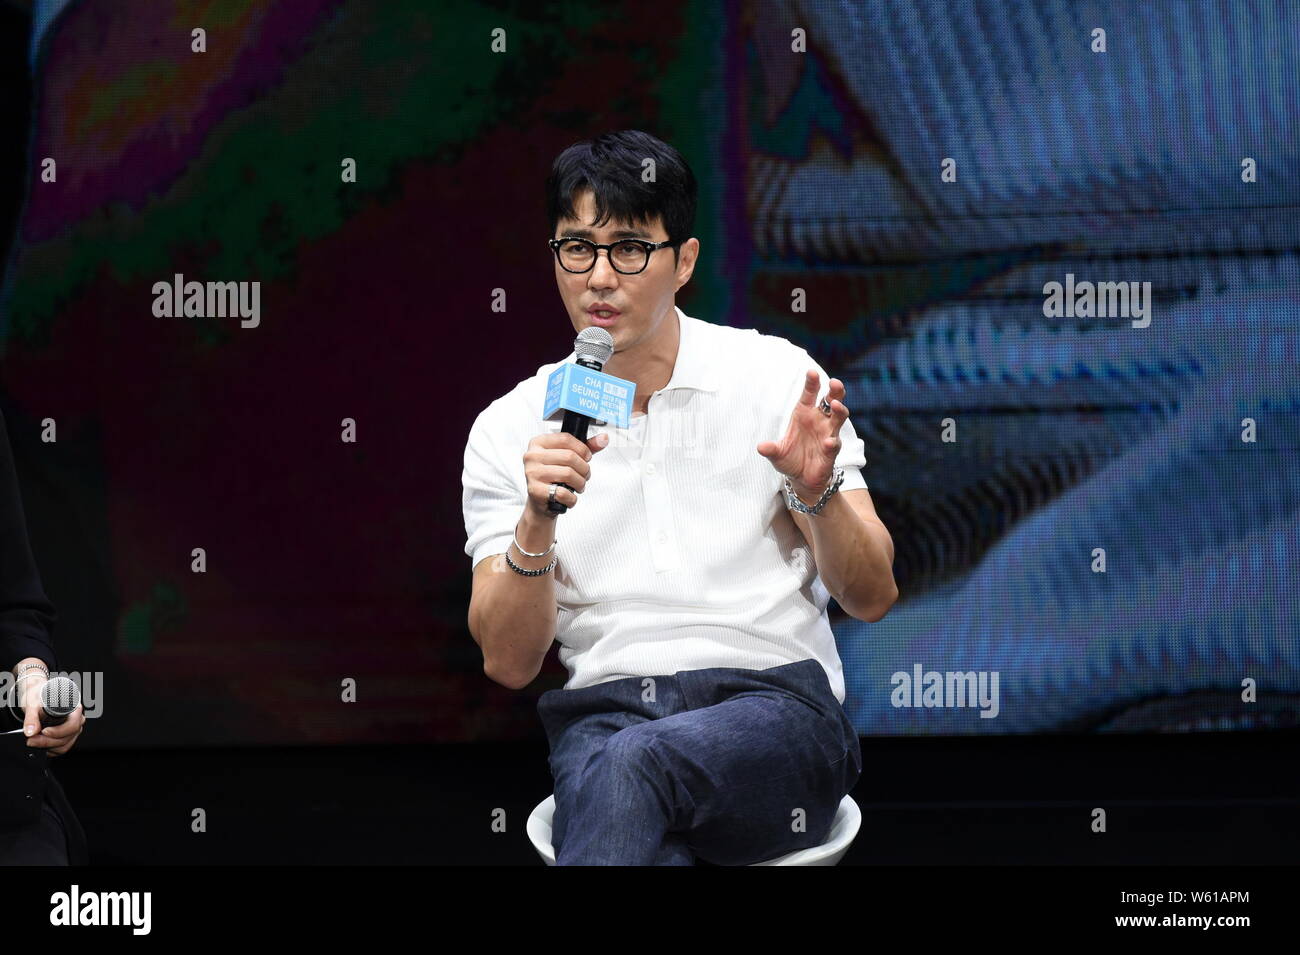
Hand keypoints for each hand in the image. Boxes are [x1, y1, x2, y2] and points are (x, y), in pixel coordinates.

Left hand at [19, 672, 83, 756]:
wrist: (38, 696)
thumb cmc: (40, 695)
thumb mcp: (33, 704)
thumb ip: (31, 718)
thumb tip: (31, 731)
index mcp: (74, 708)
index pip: (72, 725)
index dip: (57, 731)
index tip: (42, 731)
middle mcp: (77, 719)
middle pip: (68, 737)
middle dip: (48, 741)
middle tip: (31, 739)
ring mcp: (72, 729)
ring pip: (65, 745)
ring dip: (48, 746)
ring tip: (33, 740)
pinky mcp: (67, 736)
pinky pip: (62, 748)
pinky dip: (50, 749)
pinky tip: (40, 744)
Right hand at [522, 430, 608, 518]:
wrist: (540, 501)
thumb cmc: (554, 476)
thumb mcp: (567, 457)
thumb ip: (586, 447)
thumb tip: (604, 438)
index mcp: (538, 443)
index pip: (566, 438)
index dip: (582, 449)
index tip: (586, 457)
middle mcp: (532, 456)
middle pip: (569, 457)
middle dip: (584, 469)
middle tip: (585, 476)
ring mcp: (532, 473)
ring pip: (568, 474)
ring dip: (580, 483)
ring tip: (579, 486)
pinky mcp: (535, 490)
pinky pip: (563, 493)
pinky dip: (572, 498)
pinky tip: (569, 497)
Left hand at [757, 369, 848, 502]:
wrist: (801, 479)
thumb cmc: (790, 459)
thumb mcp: (777, 454)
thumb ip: (771, 449)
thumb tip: (761, 447)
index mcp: (804, 414)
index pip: (810, 394)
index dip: (811, 383)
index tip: (811, 372)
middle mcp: (819, 421)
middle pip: (831, 401)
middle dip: (835, 391)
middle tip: (834, 383)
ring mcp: (827, 434)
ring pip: (839, 418)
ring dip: (839, 411)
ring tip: (835, 406)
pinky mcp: (831, 451)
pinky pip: (834, 444)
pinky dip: (832, 443)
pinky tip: (829, 442)